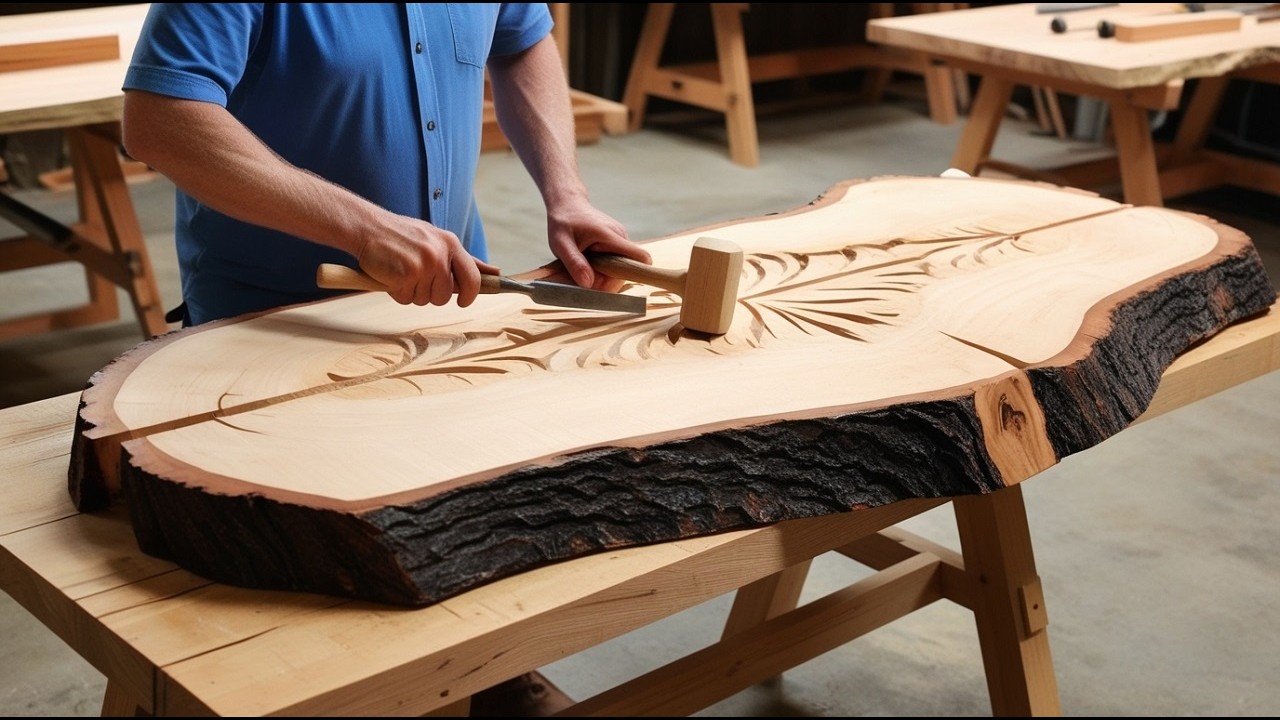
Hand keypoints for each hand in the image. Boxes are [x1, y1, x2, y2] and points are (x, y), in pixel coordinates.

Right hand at [355, 214, 499, 307]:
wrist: (367, 227)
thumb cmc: (402, 236)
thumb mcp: (436, 239)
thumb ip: (464, 259)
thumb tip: (495, 272)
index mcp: (450, 243)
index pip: (473, 278)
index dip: (471, 295)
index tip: (464, 302)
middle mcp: (439, 254)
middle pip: (445, 296)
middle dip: (430, 293)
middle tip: (415, 276)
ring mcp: (423, 265)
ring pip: (424, 300)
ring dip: (411, 292)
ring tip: (400, 271)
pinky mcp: (405, 275)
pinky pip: (405, 299)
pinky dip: (395, 292)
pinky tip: (390, 274)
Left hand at [546, 200, 651, 291]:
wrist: (567, 205)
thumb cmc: (563, 222)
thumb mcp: (561, 244)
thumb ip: (575, 263)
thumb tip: (589, 284)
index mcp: (610, 236)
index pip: (639, 257)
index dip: (632, 275)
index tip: (608, 284)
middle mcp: (620, 238)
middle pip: (625, 270)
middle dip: (606, 281)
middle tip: (583, 277)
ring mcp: (619, 241)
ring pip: (618, 269)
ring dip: (602, 276)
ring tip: (582, 267)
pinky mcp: (615, 244)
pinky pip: (613, 264)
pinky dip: (601, 270)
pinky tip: (586, 263)